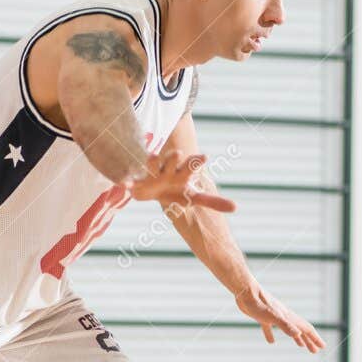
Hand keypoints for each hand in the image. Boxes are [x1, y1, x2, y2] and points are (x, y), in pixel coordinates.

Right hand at [121, 150, 235, 212]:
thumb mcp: (193, 196)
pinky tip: (125, 185)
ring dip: (153, 161)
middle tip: (178, 154)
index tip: (205, 157)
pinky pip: (131, 180)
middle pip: (172, 162)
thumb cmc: (175, 190)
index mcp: (183, 173)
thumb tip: (236, 208)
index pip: (192, 166)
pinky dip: (127, 182)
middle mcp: (168, 169)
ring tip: (154, 156)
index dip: (197, 162)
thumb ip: (213, 201)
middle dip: (174, 159)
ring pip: (153, 164)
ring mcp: (151, 173)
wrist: (150, 186)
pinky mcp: (136, 180)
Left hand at [234, 284, 325, 352]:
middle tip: (315, 351)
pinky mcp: (262, 317)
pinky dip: (272, 335)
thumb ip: (285, 325)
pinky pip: (270, 328)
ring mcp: (273, 316)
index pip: (306, 329)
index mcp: (288, 317)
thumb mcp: (272, 316)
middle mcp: (284, 316)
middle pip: (300, 330)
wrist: (244, 290)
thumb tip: (298, 334)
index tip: (322, 347)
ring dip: (297, 338)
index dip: (315, 338)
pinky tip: (271, 341)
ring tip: (301, 346)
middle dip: (309, 341)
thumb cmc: (258, 303)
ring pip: (289, 329)